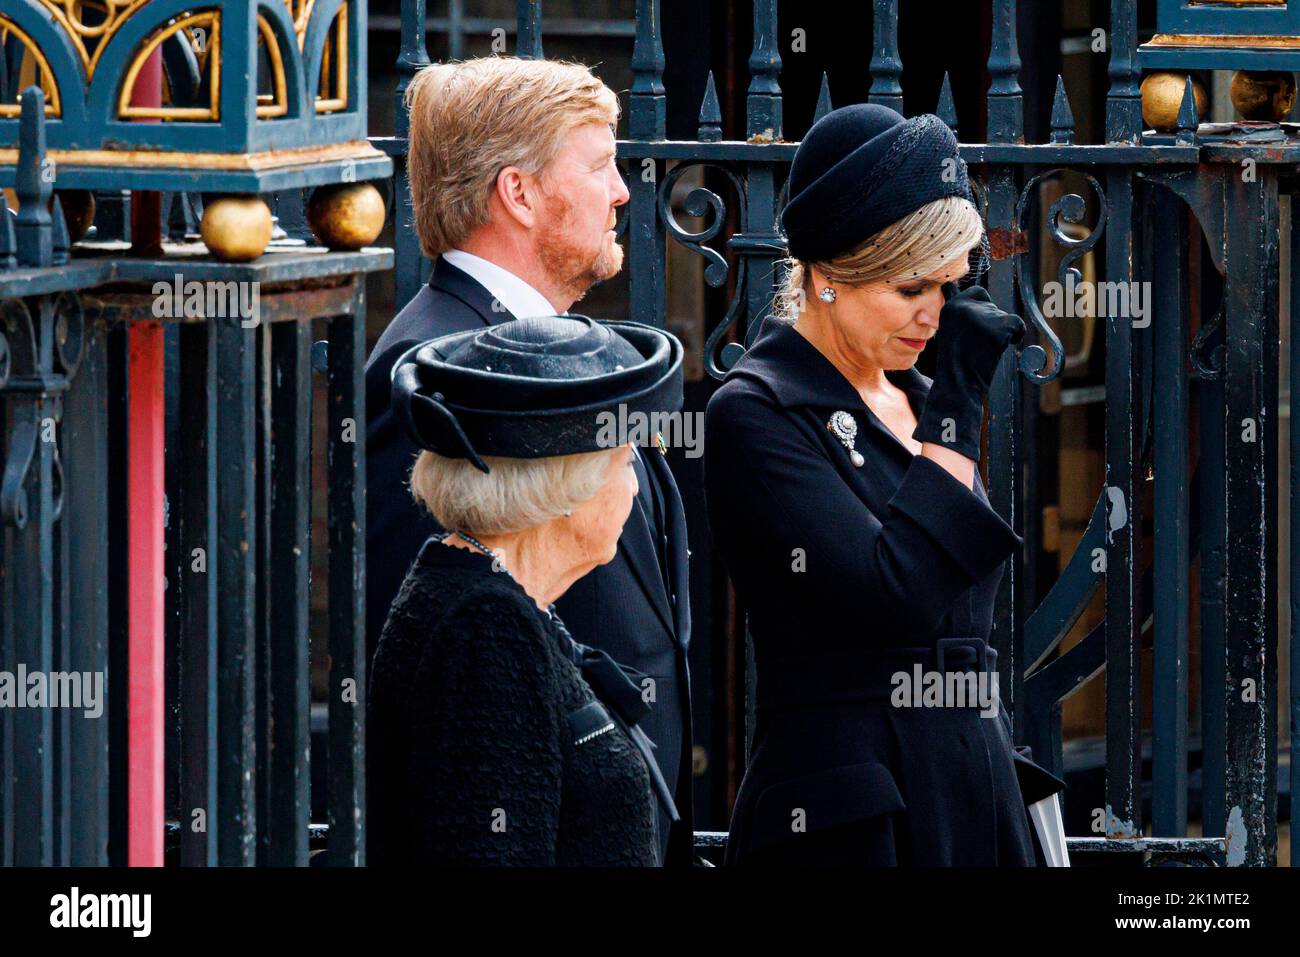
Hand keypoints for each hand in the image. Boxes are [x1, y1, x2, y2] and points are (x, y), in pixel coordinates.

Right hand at [912, 284, 1024, 460]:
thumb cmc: (955, 362)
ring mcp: (982, 317)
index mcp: (951, 306)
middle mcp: (964, 307)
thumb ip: (956, 309)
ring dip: (1001, 333)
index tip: (979, 330)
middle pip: (993, 306)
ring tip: (984, 351)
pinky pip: (1017, 324)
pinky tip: (1002, 348)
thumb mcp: (949, 329)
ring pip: (1005, 317)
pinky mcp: (998, 329)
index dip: (984, 310)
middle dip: (992, 325)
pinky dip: (1016, 336)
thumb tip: (948, 286)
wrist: (958, 385)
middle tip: (979, 346)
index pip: (978, 292)